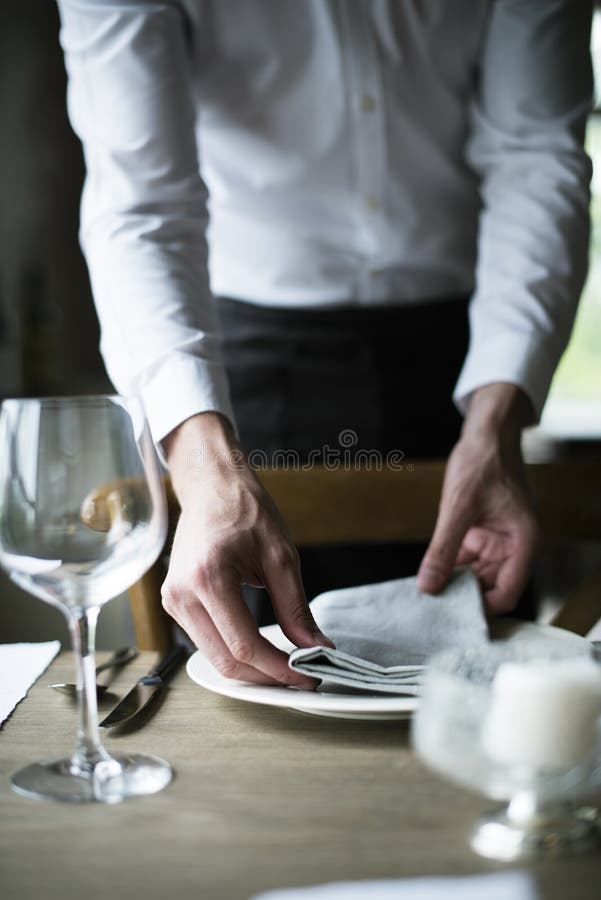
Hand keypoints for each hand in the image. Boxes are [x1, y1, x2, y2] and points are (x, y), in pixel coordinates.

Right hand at [161, 413, 332, 686]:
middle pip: (226, 660)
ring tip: (286, 665)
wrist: (212, 487)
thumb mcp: (281, 556)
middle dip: (266, 676)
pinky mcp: (174, 602)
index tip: (308, 675)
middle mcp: (182, 594)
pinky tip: (261, 648)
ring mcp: (173, 600)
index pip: (245, 644)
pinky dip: (234, 651)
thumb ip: (296, 608)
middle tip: (301, 677)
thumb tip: (316, 648)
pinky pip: (205, 641)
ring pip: (214, 657)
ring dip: (250, 668)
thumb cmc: (245, 511)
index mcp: (209, 577)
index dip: (279, 668)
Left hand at [417, 384, 538, 613]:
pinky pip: (467, 562)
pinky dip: (450, 568)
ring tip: (425, 597)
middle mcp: (516, 548)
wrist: (486, 434)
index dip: (480, 609)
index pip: (506, 594)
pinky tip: (428, 576)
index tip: (449, 616)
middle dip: (462, 599)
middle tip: (430, 610)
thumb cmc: (482, 462)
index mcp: (523, 543)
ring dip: (453, 585)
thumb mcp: (458, 508)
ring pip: (476, 579)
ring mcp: (499, 544)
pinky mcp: (483, 537)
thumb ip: (443, 550)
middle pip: (490, 590)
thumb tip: (427, 586)